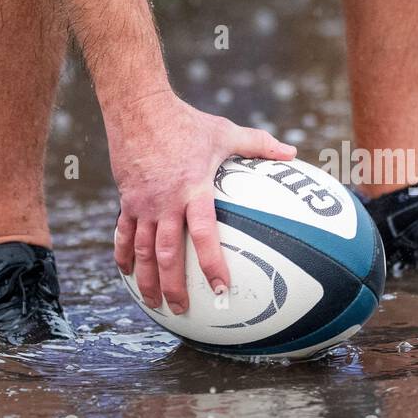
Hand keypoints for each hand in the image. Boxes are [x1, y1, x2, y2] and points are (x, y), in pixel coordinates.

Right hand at [111, 94, 294, 314]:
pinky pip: (123, 233)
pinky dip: (123, 255)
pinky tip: (126, 272)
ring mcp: (142, 203)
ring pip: (142, 250)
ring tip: (153, 302)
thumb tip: (293, 152)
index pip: (203, 235)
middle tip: (182, 310)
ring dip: (147, 279)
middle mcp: (165, 202)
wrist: (138, 107)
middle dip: (174, 286)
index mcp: (193, 190)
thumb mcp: (226, 132)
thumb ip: (260, 145)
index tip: (220, 289)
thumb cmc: (186, 120)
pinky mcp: (127, 199)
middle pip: (167, 254)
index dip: (212, 264)